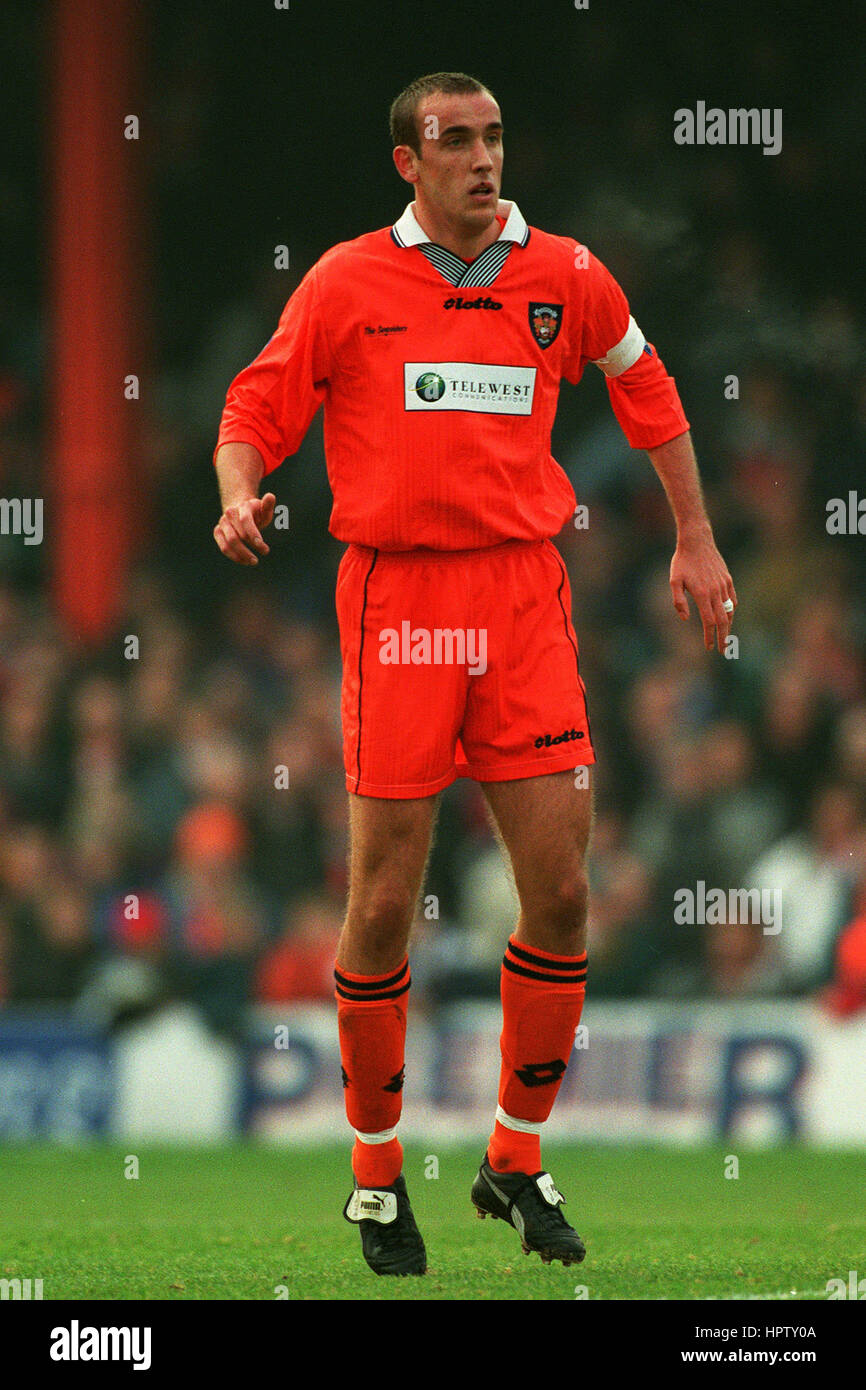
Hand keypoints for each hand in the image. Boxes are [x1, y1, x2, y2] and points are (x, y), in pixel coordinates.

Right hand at [213, 492, 275, 565]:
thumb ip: (268, 506)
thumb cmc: (256, 513)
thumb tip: (270, 496)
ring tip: (254, 561)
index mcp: (242, 507)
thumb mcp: (264, 509)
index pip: (245, 521)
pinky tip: (245, 561)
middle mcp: (229, 514)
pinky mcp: (218, 532)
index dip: (254, 535)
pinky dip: (234, 557)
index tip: (264, 548)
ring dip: (242, 555)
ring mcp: (222, 523)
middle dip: (251, 547)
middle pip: (237, 535)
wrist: (239, 510)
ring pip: (229, 543)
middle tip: (265, 553)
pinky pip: (224, 547)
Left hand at [670, 528, 736, 651]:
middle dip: (723, 638)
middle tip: (722, 650)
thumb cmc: (682, 561)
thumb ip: (678, 601)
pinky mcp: (728, 579)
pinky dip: (732, 610)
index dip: (709, 636)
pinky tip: (728, 616)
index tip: (708, 647)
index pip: (709, 622)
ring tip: (725, 637)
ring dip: (728, 626)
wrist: (697, 541)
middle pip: (723, 621)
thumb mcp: (674, 581)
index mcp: (702, 594)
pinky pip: (733, 599)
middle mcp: (716, 592)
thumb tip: (686, 618)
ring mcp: (724, 585)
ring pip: (729, 611)